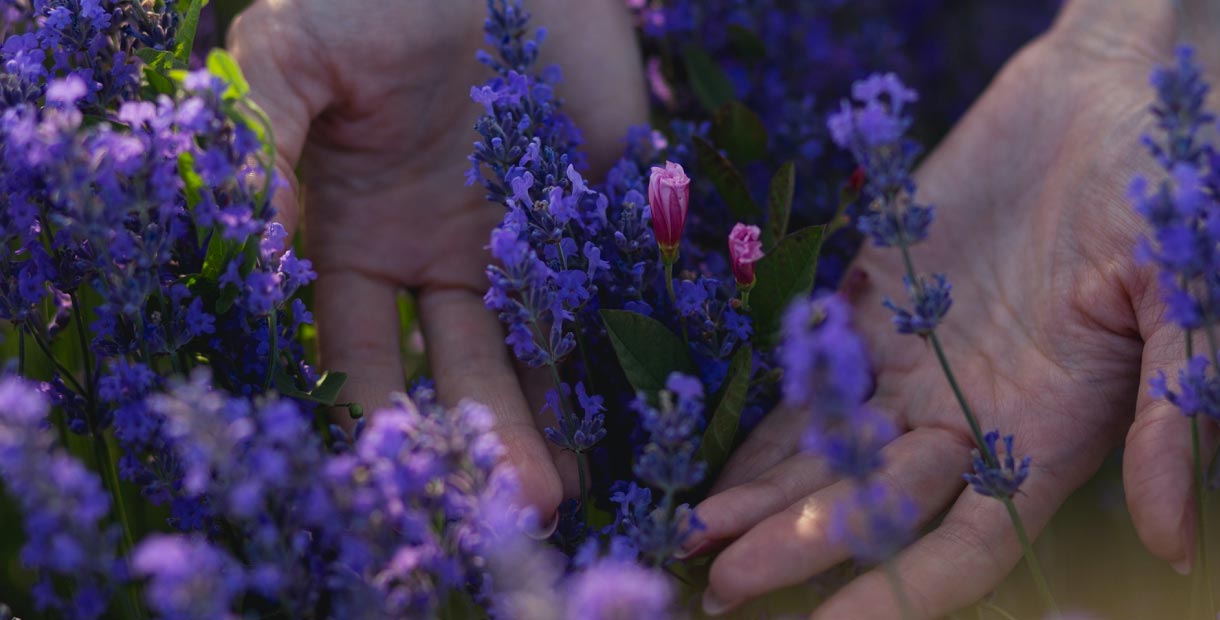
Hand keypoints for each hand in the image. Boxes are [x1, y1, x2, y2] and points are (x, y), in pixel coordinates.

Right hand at [226, 0, 645, 520]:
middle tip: (517, 503)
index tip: (401, 469)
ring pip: (541, 347)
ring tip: (576, 488)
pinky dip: (627, 342)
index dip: (376, 406)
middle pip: (463, 368)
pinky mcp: (598, 208)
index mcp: (362, 235)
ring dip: (559, 415)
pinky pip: (615, 285)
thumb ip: (273, 132)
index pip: (363, 346)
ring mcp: (525, 238)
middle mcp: (443, 254)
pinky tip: (643, 403)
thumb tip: (259, 228)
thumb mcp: (300, 48)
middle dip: (488, 435)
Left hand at [687, 1, 1219, 616]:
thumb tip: (1174, 540)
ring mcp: (917, 370)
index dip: (897, 592)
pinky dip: (765, 432)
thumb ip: (1174, 412)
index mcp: (1048, 436)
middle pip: (879, 509)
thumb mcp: (1192, 292)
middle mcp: (972, 420)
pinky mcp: (875, 315)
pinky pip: (811, 387)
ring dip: (764, 503)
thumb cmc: (1165, 191)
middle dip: (802, 548)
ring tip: (692, 538)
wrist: (1098, 97)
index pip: (967, 546)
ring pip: (831, 457)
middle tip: (723, 586)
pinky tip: (715, 472)